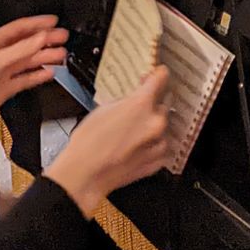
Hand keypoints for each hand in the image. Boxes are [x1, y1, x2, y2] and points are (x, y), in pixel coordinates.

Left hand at [0, 15, 68, 138]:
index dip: (38, 23)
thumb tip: (41, 37)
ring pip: (29, 61)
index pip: (20, 28)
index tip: (54, 21)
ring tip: (62, 55)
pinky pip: (26, 79)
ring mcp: (3, 72)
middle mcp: (0, 55)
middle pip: (28, 44)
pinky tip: (49, 74)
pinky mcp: (5, 88)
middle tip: (64, 37)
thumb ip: (20, 50)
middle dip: (46, 40)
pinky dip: (38, 76)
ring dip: (45, 57)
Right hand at [45, 67, 171, 215]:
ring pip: (163, 126)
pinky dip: (153, 144)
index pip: (161, 79)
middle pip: (164, 103)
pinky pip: (161, 146)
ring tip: (133, 132)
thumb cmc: (88, 143)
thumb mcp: (103, 109)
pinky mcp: (157, 161)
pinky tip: (137, 145)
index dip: (158, 75)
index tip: (158, 74)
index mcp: (141, 104)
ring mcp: (158, 143)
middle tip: (140, 106)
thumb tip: (133, 98)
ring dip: (153, 125)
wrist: (84, 175)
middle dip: (154, 102)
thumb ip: (125, 100)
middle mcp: (155, 123)